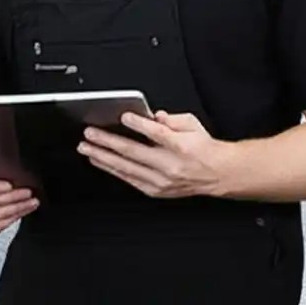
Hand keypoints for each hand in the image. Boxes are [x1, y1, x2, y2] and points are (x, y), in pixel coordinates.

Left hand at [78, 110, 234, 198]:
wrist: (219, 174)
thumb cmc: (204, 148)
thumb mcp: (192, 124)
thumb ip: (171, 118)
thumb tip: (153, 115)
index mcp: (181, 146)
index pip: (157, 133)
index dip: (138, 124)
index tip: (123, 117)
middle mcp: (170, 165)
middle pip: (133, 152)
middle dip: (107, 142)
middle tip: (89, 134)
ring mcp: (162, 180)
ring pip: (126, 168)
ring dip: (103, 157)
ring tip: (86, 148)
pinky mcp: (157, 190)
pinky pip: (130, 179)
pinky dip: (112, 170)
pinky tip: (99, 161)